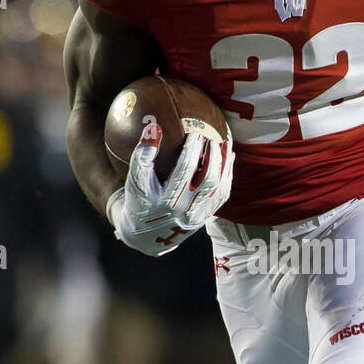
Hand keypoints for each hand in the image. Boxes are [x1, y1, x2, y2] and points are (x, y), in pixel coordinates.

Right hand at [107, 123, 233, 256]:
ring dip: (225, 164)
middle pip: (208, 179)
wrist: (148, 235)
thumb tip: (154, 128)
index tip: (195, 133)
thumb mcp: (135, 181)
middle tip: (211, 138)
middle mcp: (187, 211)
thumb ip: (142, 156)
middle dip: (213, 157)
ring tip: (225, 144)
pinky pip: (222, 195)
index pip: (185, 171)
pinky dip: (228, 175)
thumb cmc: (139, 202)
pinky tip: (229, 158)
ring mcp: (199, 215)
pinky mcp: (206, 217)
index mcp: (168, 202)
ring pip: (219, 188)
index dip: (192, 150)